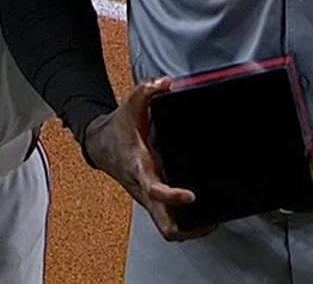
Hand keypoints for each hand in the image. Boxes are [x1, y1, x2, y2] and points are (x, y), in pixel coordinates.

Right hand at [79, 76, 216, 241]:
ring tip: (213, 223)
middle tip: (211, 223)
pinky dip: (184, 222)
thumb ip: (146, 91)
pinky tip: (202, 213)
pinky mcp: (152, 199)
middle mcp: (144, 189)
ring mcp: (148, 198)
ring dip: (189, 230)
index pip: (155, 191)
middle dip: (187, 230)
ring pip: (167, 227)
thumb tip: (165, 82)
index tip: (191, 195)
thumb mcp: (130, 106)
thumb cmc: (118, 128)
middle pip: (163, 225)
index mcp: (139, 169)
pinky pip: (168, 218)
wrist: (99, 144)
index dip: (172, 197)